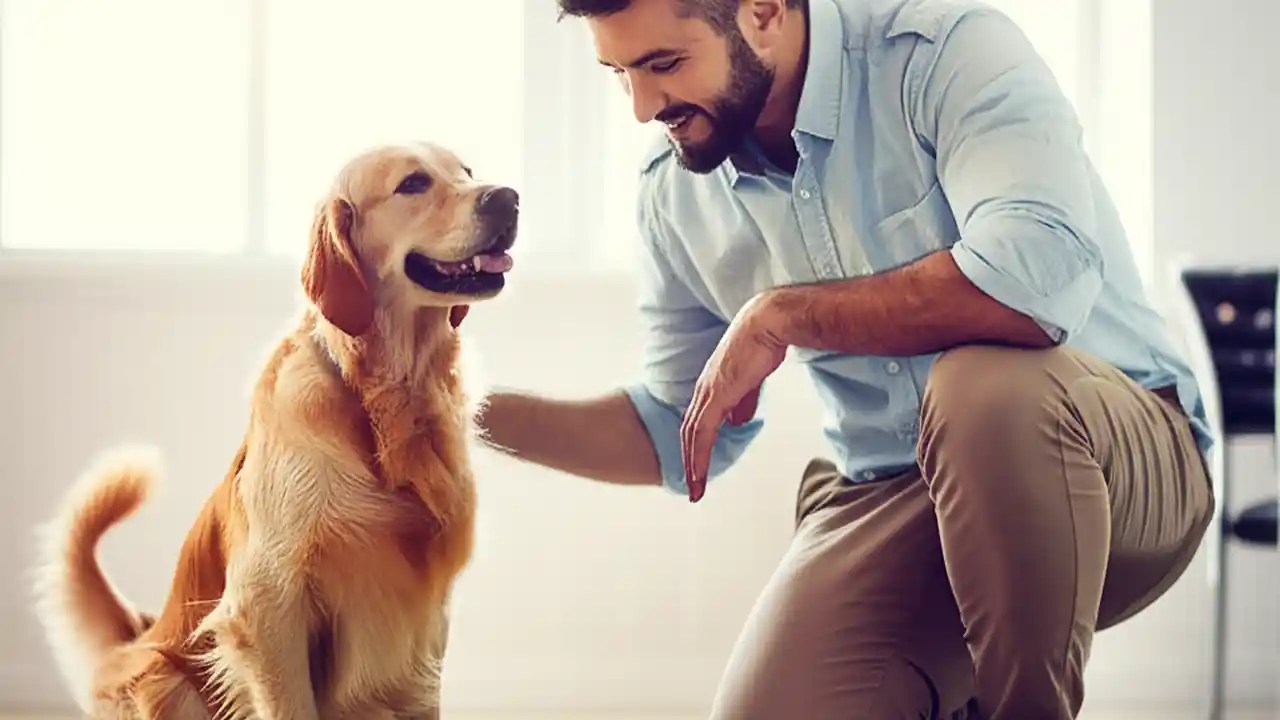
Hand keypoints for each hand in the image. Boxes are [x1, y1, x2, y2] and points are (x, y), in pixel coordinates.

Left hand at [680, 294, 787, 502]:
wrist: (768, 323)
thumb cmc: (764, 343)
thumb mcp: (752, 379)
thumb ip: (744, 400)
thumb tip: (738, 421)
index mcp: (712, 385)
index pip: (698, 421)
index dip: (696, 445)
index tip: (698, 466)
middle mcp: (704, 390)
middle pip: (689, 432)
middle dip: (690, 462)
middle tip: (693, 486)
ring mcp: (708, 393)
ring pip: (692, 436)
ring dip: (692, 465)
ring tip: (695, 488)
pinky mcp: (716, 395)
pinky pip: (702, 433)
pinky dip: (699, 455)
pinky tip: (700, 472)